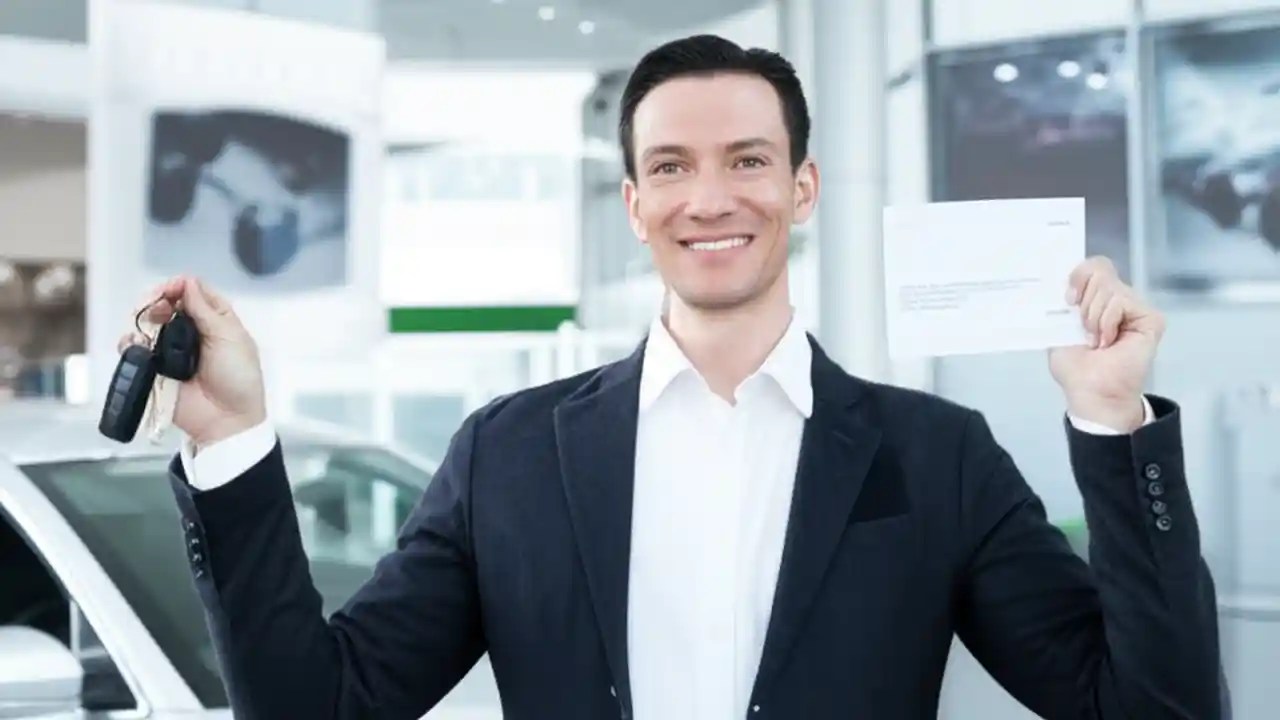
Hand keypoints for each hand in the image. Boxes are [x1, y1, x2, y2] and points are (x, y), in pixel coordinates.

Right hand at [118, 275, 265, 447]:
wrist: (226, 419)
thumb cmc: (238, 378)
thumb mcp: (229, 337)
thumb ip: (206, 310)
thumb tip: (188, 282)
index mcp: (217, 320)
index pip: (194, 292)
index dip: (180, 286)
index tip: (171, 289)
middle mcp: (193, 331)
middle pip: (167, 304)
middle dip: (158, 300)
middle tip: (158, 308)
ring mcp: (172, 349)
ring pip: (149, 324)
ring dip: (144, 320)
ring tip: (148, 327)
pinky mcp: (156, 368)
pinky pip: (136, 350)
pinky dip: (131, 343)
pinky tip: (137, 344)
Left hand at [1048, 257, 1164, 432]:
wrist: (1091, 390)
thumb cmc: (1075, 366)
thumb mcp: (1058, 328)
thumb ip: (1062, 302)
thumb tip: (1063, 283)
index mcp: (1096, 299)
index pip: (1092, 266)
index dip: (1078, 275)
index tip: (1068, 299)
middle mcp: (1117, 299)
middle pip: (1100, 269)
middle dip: (1084, 301)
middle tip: (1084, 329)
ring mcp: (1135, 308)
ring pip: (1108, 287)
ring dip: (1093, 317)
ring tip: (1097, 341)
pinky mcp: (1151, 318)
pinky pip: (1121, 301)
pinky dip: (1107, 321)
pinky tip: (1109, 341)